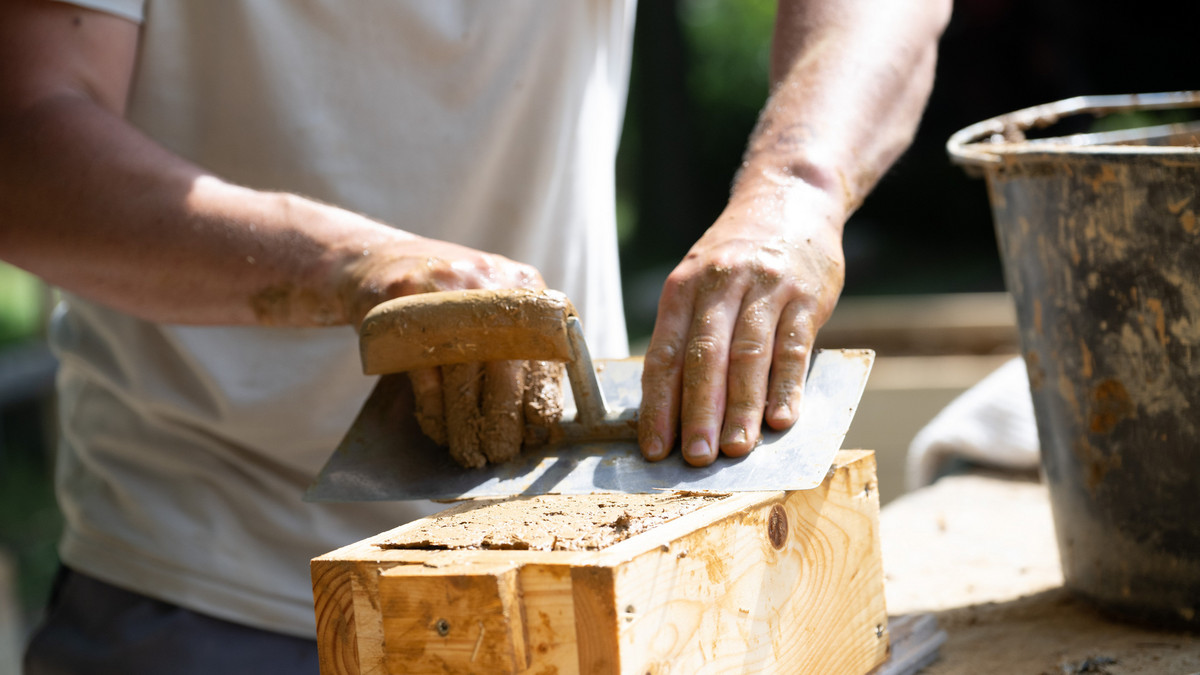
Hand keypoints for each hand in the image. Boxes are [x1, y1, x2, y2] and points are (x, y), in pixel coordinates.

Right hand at [337, 231, 562, 465]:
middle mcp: (490, 283)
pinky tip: (439, 430)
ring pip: (463, 376)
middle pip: (505, 366)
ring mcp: (445, 292)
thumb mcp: (493, 304)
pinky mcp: (404, 308)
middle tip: (500, 452)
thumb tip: (539, 419)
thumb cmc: (449, 298)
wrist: (378, 259)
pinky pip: (425, 373)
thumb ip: (521, 346)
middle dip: (503, 420)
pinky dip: (433, 409)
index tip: (536, 429)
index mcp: (524, 285)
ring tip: (468, 452)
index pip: (543, 351)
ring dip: (466, 424)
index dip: (540, 397)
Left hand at [638, 179, 844, 466]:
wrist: (790, 198)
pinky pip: (794, 347)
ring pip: (749, 355)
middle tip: (696, 458)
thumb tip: (674, 409)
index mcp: (682, 287)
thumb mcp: (699, 281)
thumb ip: (689, 334)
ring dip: (741, 407)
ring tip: (736, 448)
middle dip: (698, 412)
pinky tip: (781, 420)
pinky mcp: (806, 295)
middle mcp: (720, 284)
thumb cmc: (735, 258)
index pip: (665, 354)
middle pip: (705, 357)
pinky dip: (786, 386)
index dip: (659, 404)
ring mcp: (765, 288)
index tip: (655, 448)